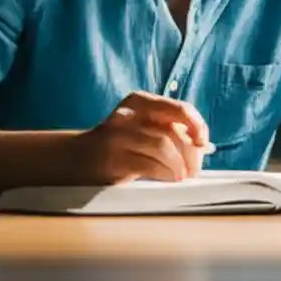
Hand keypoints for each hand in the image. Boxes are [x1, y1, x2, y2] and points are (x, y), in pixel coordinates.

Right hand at [74, 92, 212, 182]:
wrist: (76, 159)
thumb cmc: (120, 144)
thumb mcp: (142, 128)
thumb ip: (169, 130)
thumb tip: (204, 146)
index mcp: (139, 101)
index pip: (178, 108)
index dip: (196, 125)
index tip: (202, 142)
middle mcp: (128, 115)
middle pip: (172, 131)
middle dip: (190, 153)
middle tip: (194, 170)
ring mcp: (117, 136)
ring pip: (163, 146)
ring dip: (179, 165)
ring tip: (181, 176)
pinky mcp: (112, 158)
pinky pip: (150, 164)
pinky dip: (166, 173)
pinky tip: (169, 178)